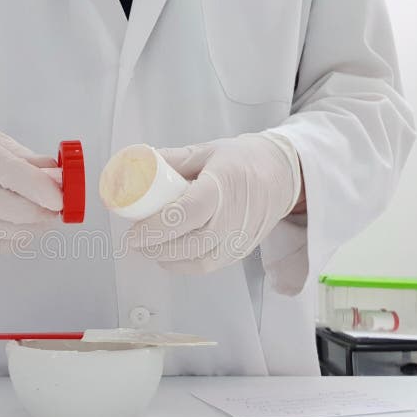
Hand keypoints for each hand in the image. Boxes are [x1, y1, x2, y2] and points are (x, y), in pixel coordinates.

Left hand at [130, 133, 301, 273]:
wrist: (282, 176)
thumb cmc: (243, 161)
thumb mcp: (206, 150)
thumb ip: (172, 160)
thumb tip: (138, 166)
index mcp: (222, 187)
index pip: (185, 214)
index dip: (156, 227)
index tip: (134, 231)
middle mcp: (233, 217)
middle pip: (189, 244)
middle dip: (155, 247)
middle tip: (134, 240)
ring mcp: (239, 238)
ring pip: (198, 262)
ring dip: (167, 259)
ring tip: (148, 247)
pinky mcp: (240, 251)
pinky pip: (207, 266)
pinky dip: (183, 265)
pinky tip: (168, 255)